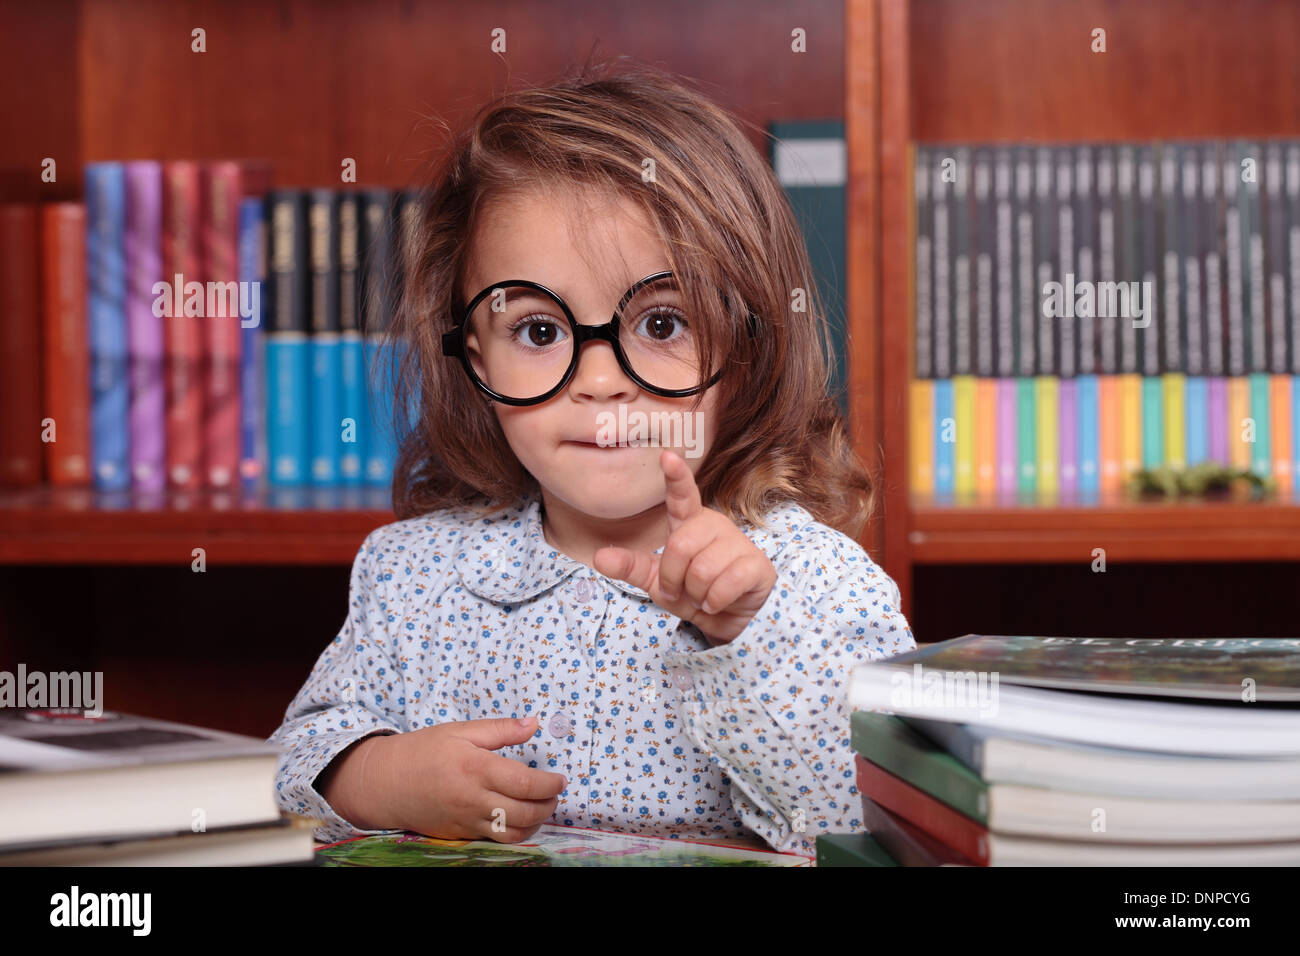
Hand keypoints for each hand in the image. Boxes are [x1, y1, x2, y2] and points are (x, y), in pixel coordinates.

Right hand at [325, 717, 566, 842]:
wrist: (386, 783)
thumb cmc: (423, 752)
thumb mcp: (461, 731)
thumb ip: (500, 729)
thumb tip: (533, 724)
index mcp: (476, 768)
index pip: (526, 783)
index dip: (550, 784)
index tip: (561, 779)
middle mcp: (474, 799)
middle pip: (525, 812)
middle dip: (549, 805)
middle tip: (555, 793)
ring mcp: (467, 821)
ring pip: (514, 833)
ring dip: (536, 823)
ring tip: (542, 807)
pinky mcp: (461, 835)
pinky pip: (496, 841)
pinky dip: (515, 833)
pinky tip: (520, 819)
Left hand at [593, 449, 776, 644]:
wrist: (727, 619)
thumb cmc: (692, 592)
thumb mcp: (657, 581)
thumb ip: (631, 567)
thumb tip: (599, 558)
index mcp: (689, 523)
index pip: (682, 496)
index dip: (676, 477)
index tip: (667, 457)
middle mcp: (714, 525)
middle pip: (680, 546)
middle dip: (673, 579)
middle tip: (682, 590)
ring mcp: (738, 543)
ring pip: (701, 570)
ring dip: (695, 595)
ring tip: (703, 596)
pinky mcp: (757, 566)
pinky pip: (725, 585)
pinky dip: (714, 602)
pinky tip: (718, 602)